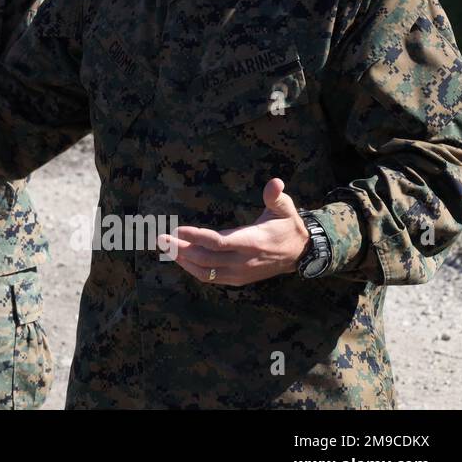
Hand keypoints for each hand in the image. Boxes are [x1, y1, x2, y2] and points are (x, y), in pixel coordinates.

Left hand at [167, 178, 310, 286]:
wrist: (300, 254)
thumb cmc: (287, 226)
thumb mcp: (285, 209)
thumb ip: (276, 196)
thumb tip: (275, 182)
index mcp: (252, 242)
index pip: (219, 243)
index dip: (197, 237)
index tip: (177, 230)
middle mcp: (244, 260)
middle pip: (206, 258)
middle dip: (181, 249)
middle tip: (160, 238)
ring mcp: (240, 273)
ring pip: (205, 271)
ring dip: (182, 260)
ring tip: (165, 248)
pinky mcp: (237, 279)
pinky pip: (210, 277)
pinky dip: (192, 269)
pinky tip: (180, 258)